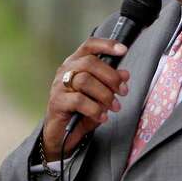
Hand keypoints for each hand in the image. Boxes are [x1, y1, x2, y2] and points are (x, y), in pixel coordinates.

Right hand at [41, 34, 131, 159]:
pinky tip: (102, 117)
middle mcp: (65, 70)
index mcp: (75, 63)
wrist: (60, 135)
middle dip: (111, 77)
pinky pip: (79, 100)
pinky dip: (95, 109)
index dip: (106, 45)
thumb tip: (125, 74)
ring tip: (114, 107)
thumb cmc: (80, 111)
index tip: (123, 50)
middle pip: (90, 62)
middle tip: (123, 91)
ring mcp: (59, 85)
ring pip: (85, 80)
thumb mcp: (99, 95)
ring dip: (105, 94)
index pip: (89, 46)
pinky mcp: (56, 102)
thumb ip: (110, 83)